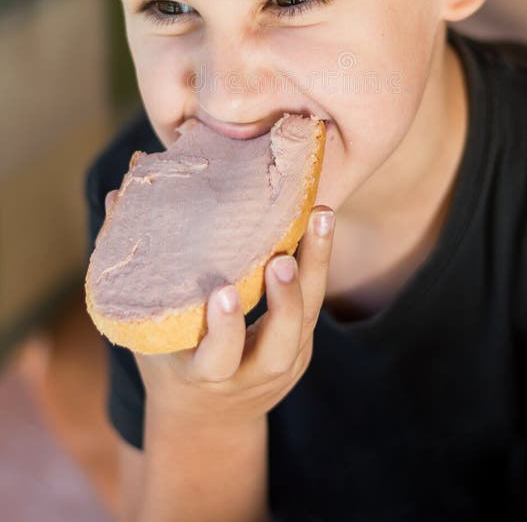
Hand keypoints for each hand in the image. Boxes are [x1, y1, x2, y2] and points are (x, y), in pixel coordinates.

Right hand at [103, 191, 334, 427]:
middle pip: (279, 344)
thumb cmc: (168, 361)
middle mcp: (249, 375)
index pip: (219, 358)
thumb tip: (116, 196)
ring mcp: (283, 364)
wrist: (207, 420)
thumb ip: (133, 269)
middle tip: (283, 258)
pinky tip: (320, 222)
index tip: (223, 293)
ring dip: (316, 266)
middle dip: (285, 301)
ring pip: (307, 319)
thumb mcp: (145, 332)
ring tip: (320, 217)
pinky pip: (314, 303)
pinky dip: (318, 263)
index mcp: (205, 376)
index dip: (223, 329)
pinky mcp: (302, 346)